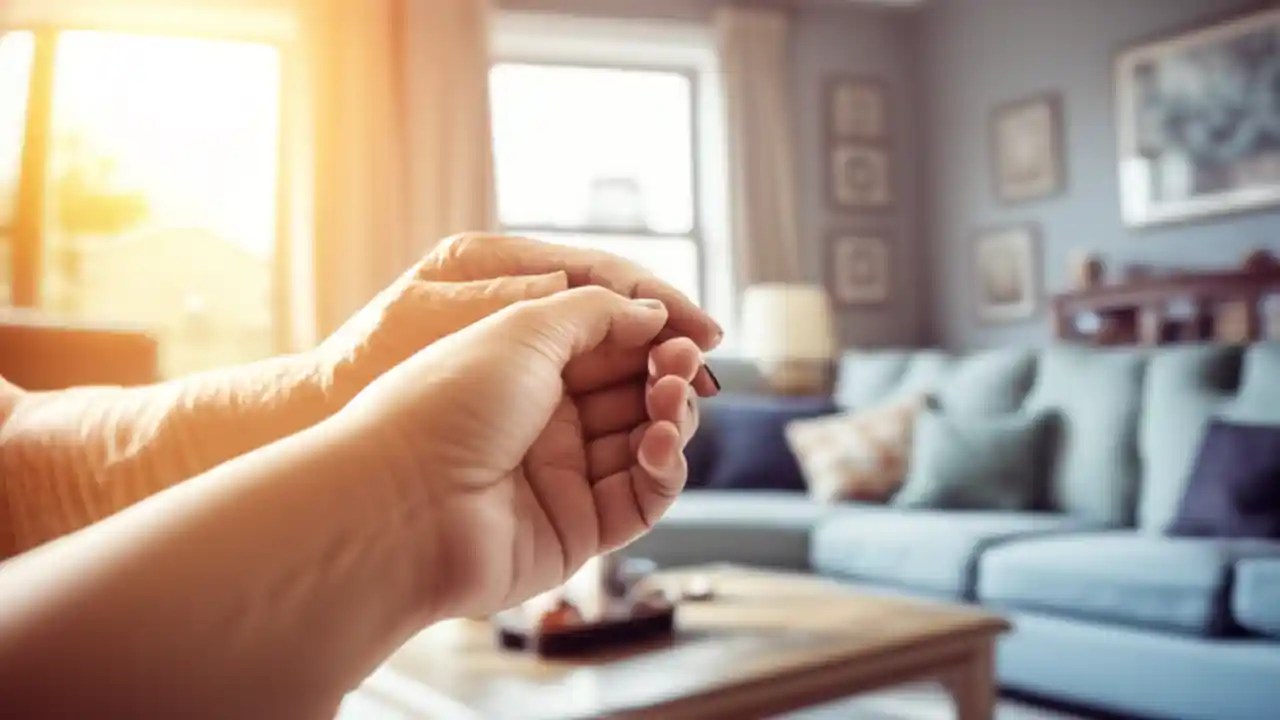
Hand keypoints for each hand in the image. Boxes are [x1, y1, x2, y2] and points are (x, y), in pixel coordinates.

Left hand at [337, 287, 704, 618]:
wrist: (397, 505)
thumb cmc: (445, 401)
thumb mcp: (521, 327)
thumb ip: (596, 311)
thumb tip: (653, 314)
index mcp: (522, 359)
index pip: (607, 335)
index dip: (654, 329)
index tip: (697, 326)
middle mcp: (542, 413)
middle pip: (633, 386)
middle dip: (667, 370)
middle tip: (687, 362)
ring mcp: (560, 471)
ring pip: (646, 439)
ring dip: (670, 415)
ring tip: (671, 400)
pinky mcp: (577, 525)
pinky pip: (641, 496)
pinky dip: (663, 468)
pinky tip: (660, 442)